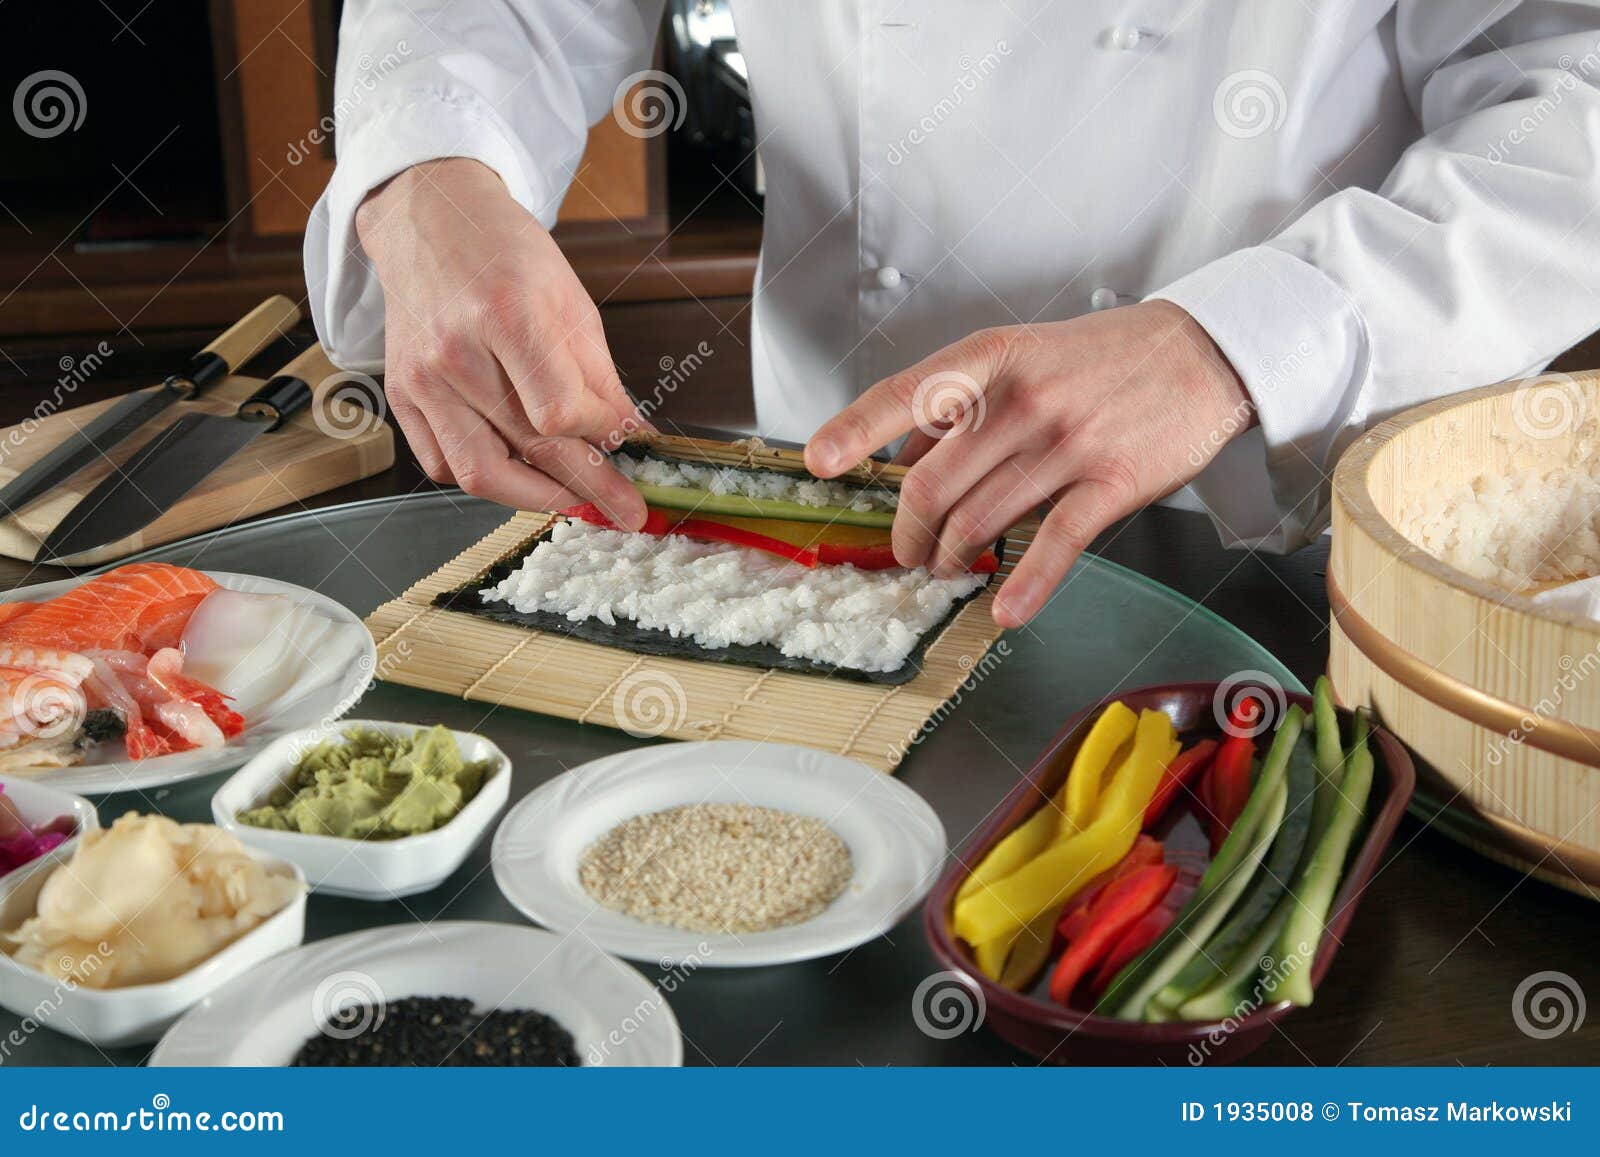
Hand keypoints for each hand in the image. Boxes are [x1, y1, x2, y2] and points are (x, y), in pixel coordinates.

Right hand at [356, 157, 647, 526]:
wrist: (430, 220)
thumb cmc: (505, 255)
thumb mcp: (570, 301)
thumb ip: (600, 377)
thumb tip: (633, 437)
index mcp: (506, 314)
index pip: (559, 412)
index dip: (600, 438)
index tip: (627, 445)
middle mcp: (455, 351)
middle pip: (529, 448)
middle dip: (589, 489)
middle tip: (627, 512)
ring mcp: (422, 379)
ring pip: (481, 473)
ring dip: (537, 499)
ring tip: (577, 502)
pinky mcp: (401, 396)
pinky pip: (443, 465)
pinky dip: (487, 480)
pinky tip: (519, 473)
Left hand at [804, 301, 1251, 628]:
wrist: (1206, 352)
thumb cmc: (1105, 358)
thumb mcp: (1025, 353)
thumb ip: (965, 400)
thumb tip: (905, 451)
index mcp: (994, 359)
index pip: (906, 394)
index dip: (855, 431)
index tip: (818, 461)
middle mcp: (1023, 399)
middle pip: (932, 484)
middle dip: (910, 534)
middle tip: (910, 553)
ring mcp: (1068, 441)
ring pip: (980, 521)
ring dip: (956, 559)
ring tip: (953, 568)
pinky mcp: (1112, 482)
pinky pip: (1053, 545)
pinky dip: (1024, 586)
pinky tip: (1006, 611)